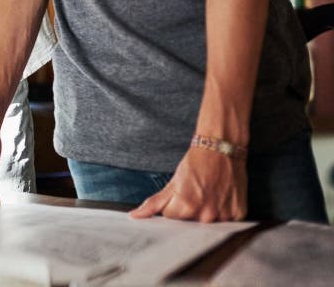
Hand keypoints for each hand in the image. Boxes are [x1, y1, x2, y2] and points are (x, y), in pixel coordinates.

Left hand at [130, 146, 246, 222]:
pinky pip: (227, 222)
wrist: (221, 148)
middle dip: (189, 213)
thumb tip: (134, 216)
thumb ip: (154, 203)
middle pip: (190, 225)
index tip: (178, 197)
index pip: (171, 220)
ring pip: (208, 224)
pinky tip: (220, 197)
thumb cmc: (196, 163)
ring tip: (208, 195)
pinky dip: (222, 212)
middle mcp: (206, 215)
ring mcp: (224, 216)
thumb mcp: (173, 181)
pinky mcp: (239, 215)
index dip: (172, 208)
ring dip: (206, 214)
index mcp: (187, 206)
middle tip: (195, 194)